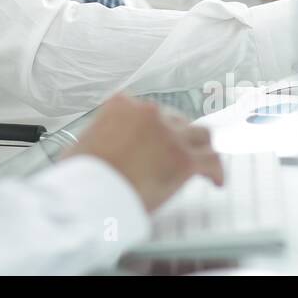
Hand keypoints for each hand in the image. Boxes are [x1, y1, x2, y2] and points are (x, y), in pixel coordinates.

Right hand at [66, 94, 223, 212]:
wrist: (90, 191)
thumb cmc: (82, 174)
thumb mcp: (82, 143)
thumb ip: (99, 137)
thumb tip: (101, 149)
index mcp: (122, 105)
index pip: (148, 111)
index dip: (155, 129)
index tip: (156, 140)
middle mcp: (149, 113)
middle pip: (177, 121)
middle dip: (178, 138)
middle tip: (176, 154)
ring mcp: (170, 135)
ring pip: (201, 135)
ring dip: (200, 148)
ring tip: (202, 162)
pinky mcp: (184, 159)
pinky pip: (212, 161)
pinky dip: (216, 171)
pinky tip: (215, 181)